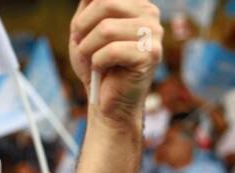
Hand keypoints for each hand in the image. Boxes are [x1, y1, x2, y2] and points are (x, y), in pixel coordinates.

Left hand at [70, 0, 162, 127]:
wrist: (105, 101)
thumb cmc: (95, 65)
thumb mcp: (84, 30)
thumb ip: (88, 5)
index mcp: (136, 4)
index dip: (84, 15)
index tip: (80, 31)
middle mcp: (149, 13)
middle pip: (105, 4)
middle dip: (83, 29)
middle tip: (82, 47)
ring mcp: (154, 33)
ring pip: (106, 29)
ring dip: (88, 49)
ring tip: (92, 61)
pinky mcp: (150, 55)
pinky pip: (111, 51)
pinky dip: (97, 63)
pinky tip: (102, 70)